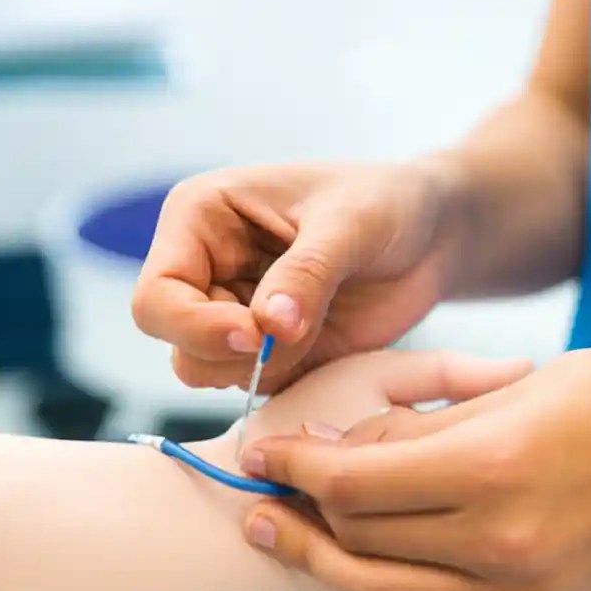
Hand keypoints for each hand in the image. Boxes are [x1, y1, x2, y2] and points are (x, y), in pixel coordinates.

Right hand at [132, 162, 455, 391]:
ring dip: (268, 366)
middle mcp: (205, 267)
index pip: (156, 295)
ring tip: (322, 323)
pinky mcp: (268, 350)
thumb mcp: (351, 224)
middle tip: (298, 334)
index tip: (255, 334)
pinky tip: (332, 339)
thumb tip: (269, 327)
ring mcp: (233, 312)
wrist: (433, 235)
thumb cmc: (387, 203)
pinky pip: (256, 387)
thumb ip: (308, 273)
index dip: (195, 325)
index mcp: (200, 218)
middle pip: (176, 343)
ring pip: (211, 373)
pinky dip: (293, 379)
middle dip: (234, 352)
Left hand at [242, 346, 590, 590]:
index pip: (354, 484)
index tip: (264, 449)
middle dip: (300, 517)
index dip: (295, 466)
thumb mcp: (505, 390)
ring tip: (291, 535)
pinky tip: (376, 562)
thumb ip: (416, 431)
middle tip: (263, 494)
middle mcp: (505, 543)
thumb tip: (337, 456)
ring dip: (332, 564)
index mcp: (494, 467)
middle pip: (361, 544)